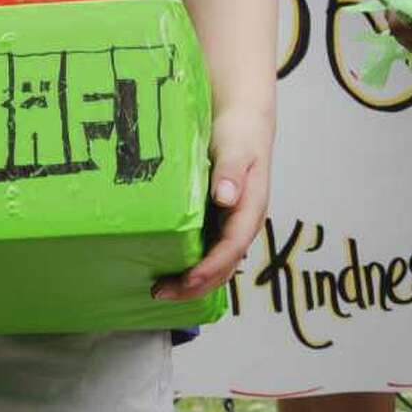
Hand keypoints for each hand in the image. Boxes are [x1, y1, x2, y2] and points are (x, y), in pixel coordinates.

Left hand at [154, 104, 272, 302]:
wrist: (245, 120)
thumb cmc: (241, 133)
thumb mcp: (237, 148)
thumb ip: (232, 172)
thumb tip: (226, 197)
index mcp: (251, 209)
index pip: (233, 248)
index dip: (210, 268)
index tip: (186, 280)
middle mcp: (243, 223)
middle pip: (225, 266)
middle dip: (196, 285)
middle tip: (160, 292)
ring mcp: (232, 225)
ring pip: (217, 265)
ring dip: (192, 282)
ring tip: (160, 288)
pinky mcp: (219, 221)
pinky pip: (208, 252)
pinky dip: (191, 267)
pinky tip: (167, 268)